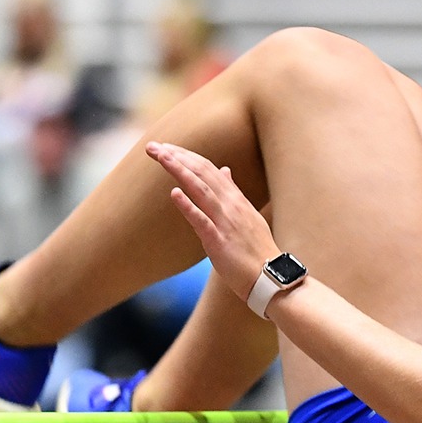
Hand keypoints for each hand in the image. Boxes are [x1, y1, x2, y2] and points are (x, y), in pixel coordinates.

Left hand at [147, 141, 280, 306]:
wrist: (269, 276)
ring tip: (161, 156)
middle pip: (201, 172)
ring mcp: (225, 221)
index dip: (186, 156)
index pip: (208, 168)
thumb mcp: (247, 214)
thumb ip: (234, 192)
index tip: (166, 147)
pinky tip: (174, 193)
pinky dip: (188, 206)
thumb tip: (225, 170)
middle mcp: (230, 204)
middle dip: (176, 157)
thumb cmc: (255, 248)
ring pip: (201, 189)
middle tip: (152, 146)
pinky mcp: (219, 240)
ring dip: (180, 171)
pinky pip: (202, 221)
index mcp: (235, 198)